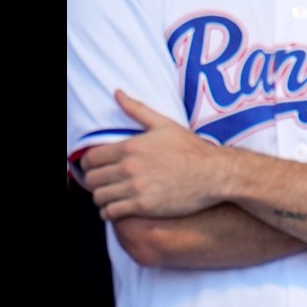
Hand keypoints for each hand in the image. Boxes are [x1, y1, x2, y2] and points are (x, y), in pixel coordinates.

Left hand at [81, 91, 227, 220]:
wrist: (215, 174)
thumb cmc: (192, 149)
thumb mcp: (165, 124)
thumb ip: (137, 110)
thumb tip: (117, 93)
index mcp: (131, 147)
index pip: (91, 159)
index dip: (90, 165)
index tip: (98, 168)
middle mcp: (130, 167)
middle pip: (92, 179)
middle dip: (95, 181)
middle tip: (106, 183)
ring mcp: (136, 188)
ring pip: (99, 197)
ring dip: (102, 198)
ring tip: (111, 196)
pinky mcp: (144, 206)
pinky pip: (111, 212)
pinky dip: (109, 213)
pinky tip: (118, 209)